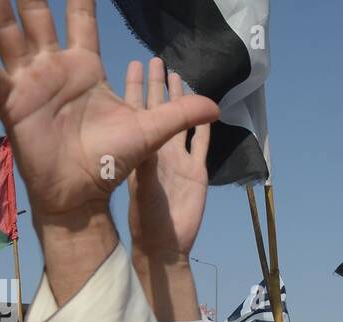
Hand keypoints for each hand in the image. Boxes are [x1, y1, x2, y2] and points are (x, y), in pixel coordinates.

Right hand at [0, 1, 218, 223]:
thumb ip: (179, 113)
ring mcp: (30, 82)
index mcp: (86, 67)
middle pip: (39, 16)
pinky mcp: (13, 103)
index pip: (82, 17)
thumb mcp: (151, 133)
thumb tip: (217, 105)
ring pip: (11, 34)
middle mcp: (55, 67)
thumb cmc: (114, 162)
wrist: (85, 195)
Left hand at [125, 58, 210, 262]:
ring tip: (180, 75)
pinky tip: (207, 108)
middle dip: (158, 85)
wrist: (166, 243)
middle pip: (159, 109)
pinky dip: (205, 125)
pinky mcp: (197, 171)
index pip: (136, 109)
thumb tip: (146, 129)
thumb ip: (146, 159)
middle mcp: (159, 150)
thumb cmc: (148, 217)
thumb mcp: (142, 185)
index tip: (136, 62)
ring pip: (181, 122)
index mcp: (141, 150)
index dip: (135, 86)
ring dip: (181, 100)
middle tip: (157, 58)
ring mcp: (179, 160)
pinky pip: (202, 142)